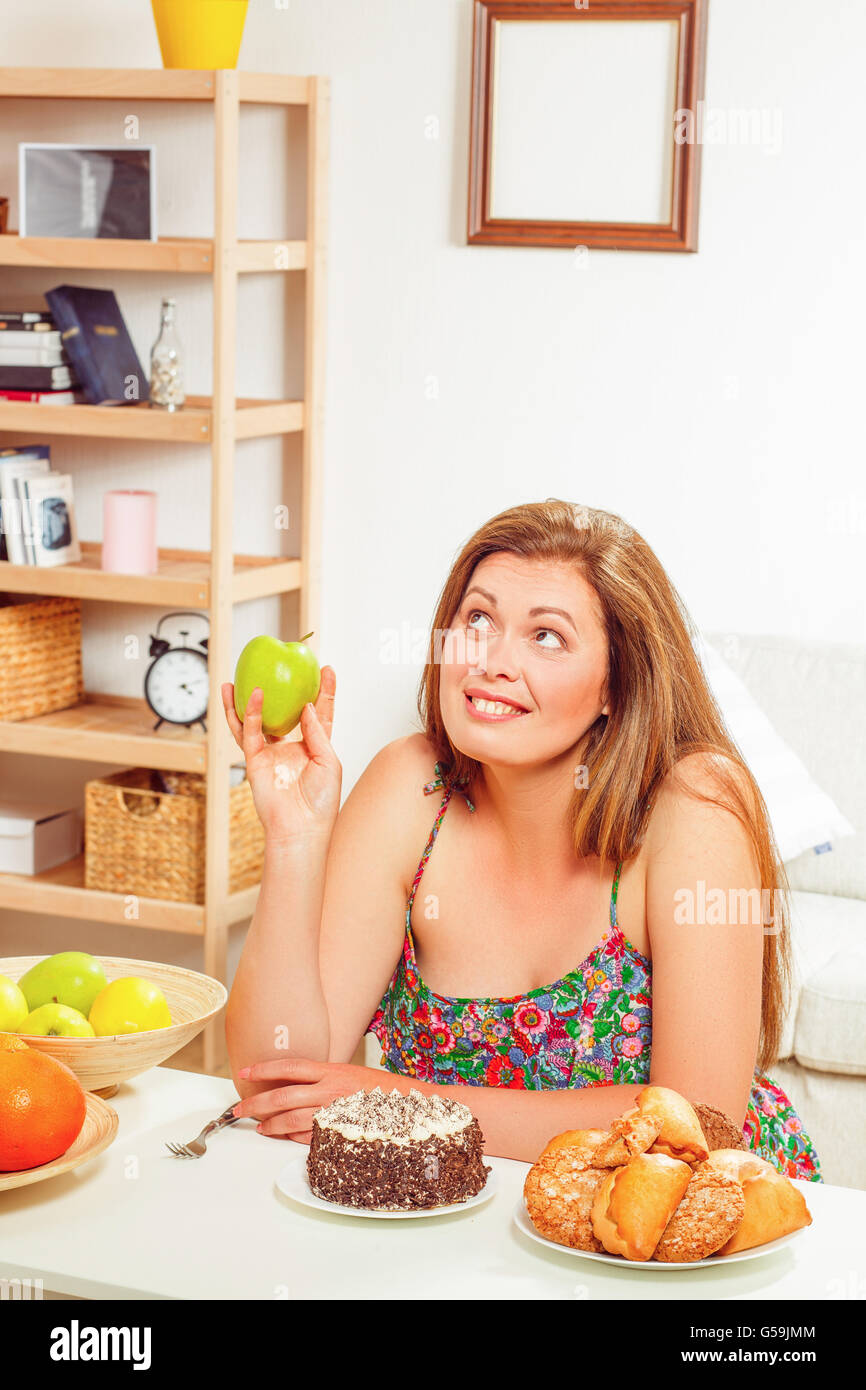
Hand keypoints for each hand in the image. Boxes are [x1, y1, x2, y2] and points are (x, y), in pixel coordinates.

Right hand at [220, 665, 340, 842]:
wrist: (301, 828)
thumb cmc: (321, 801)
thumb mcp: (329, 762)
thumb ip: (317, 732)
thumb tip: (306, 707)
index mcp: (315, 747)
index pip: (320, 713)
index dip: (324, 691)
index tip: (327, 668)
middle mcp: (292, 747)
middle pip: (284, 712)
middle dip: (280, 690)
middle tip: (280, 665)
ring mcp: (272, 754)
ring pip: (256, 721)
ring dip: (247, 701)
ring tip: (239, 680)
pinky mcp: (255, 762)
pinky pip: (250, 734)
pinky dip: (250, 715)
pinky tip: (252, 697)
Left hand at [231, 1058, 375, 1141]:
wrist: (407, 1105)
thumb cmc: (379, 1090)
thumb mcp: (348, 1073)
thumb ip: (322, 1078)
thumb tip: (294, 1084)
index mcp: (332, 1071)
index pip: (290, 1066)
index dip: (265, 1069)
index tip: (245, 1072)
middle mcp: (330, 1091)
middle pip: (284, 1096)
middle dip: (257, 1103)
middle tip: (240, 1109)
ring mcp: (334, 1113)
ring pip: (292, 1120)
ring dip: (272, 1124)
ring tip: (260, 1127)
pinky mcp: (338, 1133)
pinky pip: (309, 1137)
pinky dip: (294, 1138)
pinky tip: (285, 1137)